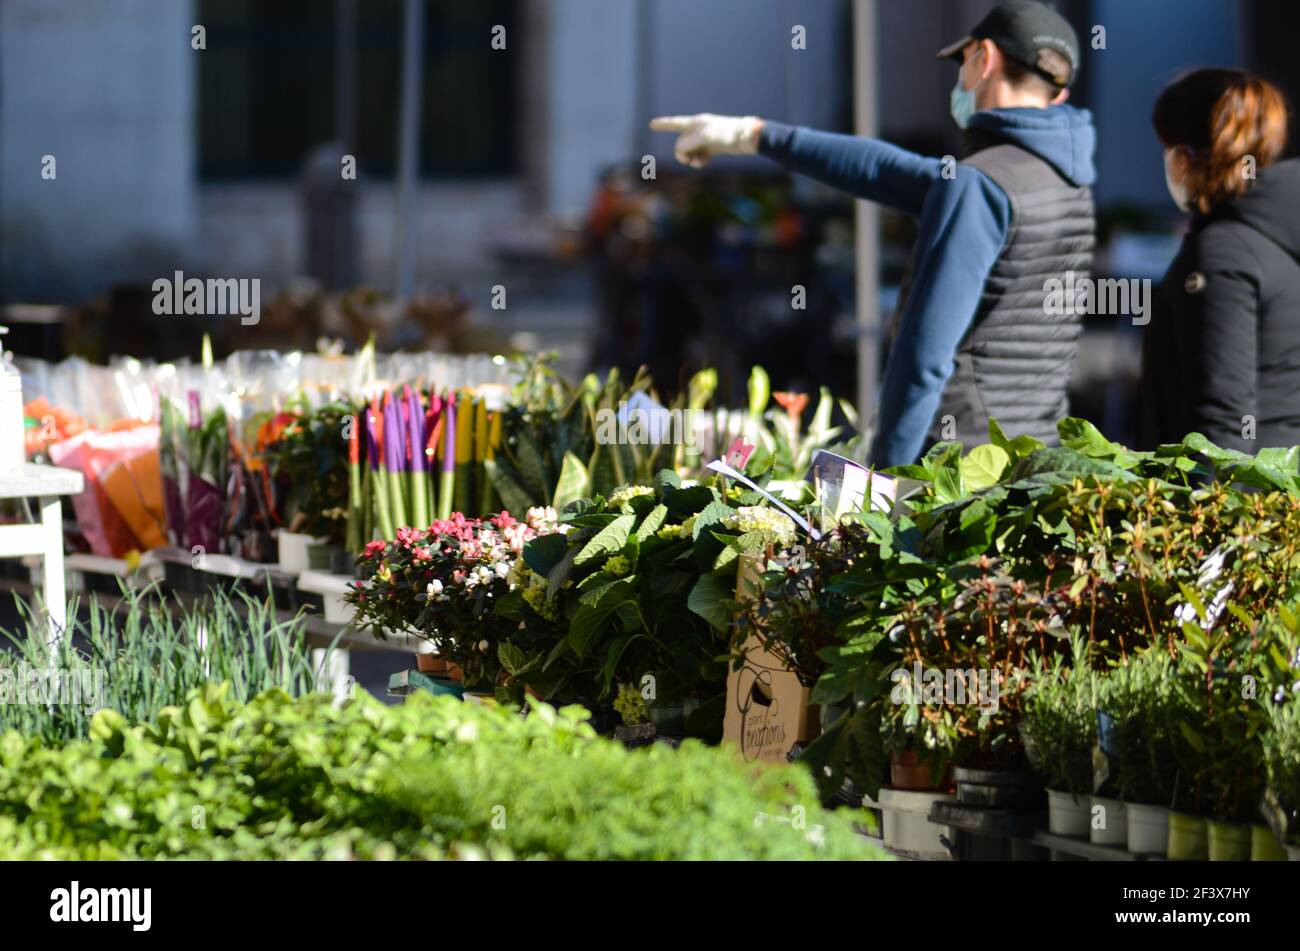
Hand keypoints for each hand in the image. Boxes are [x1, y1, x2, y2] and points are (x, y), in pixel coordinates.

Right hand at [649, 114, 763, 167]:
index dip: (663, 124)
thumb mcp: (704, 137)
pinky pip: (699, 156)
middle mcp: (699, 130)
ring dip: (690, 158)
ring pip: (690, 151)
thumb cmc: (726, 133)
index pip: (675, 123)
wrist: (746, 138)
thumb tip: (681, 151)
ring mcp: (706, 139)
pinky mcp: (713, 148)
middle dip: (681, 153)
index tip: (652, 124)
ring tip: (698, 162)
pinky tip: (703, 162)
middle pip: (681, 143)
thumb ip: (688, 143)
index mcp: (695, 123)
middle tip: (687, 159)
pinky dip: (699, 161)